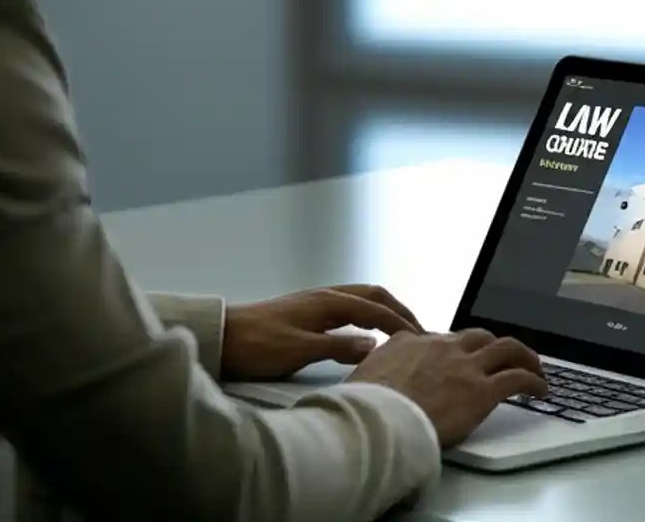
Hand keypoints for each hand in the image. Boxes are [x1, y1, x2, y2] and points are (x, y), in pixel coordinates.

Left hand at [221, 284, 423, 380]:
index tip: (423, 339)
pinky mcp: (307, 309)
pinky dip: (370, 312)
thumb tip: (376, 345)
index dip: (401, 323)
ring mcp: (316, 300)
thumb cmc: (258, 345)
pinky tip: (368, 329)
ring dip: (385, 309)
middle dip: (400, 310)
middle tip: (421, 330)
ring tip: (401, 328)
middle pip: (374, 294)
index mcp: (329, 303)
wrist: (221, 337)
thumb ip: (339, 347)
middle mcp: (327, 295)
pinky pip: (351, 304)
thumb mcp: (300, 351)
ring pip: (362, 297)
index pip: (376, 310)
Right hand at [347, 328, 548, 446]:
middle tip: (503, 358)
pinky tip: (540, 389)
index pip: (441, 339)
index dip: (455, 348)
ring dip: (524, 356)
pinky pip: (518, 378)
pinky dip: (533, 381)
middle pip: (479, 337)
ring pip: (507, 348)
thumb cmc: (362, 406)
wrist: (376, 419)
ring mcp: (465, 366)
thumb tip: (375, 375)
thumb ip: (377, 368)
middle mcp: (443, 347)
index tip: (460, 358)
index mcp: (411, 342)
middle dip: (494, 346)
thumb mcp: (362, 375)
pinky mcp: (483, 390)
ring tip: (534, 367)